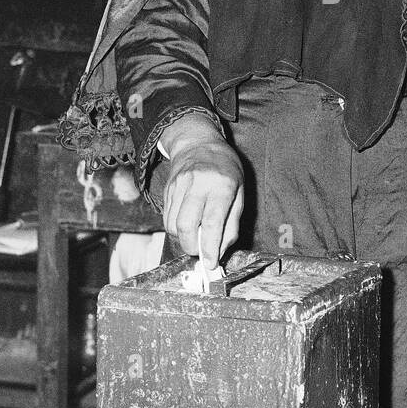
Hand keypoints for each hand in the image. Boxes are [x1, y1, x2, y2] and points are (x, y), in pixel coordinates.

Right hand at [157, 114, 243, 270]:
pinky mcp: (167, 189)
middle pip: (185, 226)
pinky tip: (186, 225)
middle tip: (201, 252)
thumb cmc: (225, 169)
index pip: (211, 222)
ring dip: (182, 240)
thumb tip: (220, 250)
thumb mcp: (240, 192)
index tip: (211, 264)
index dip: (210, 247)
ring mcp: (179, 186)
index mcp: (221, 185)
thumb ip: (232, 223)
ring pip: (172, 225)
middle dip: (192, 247)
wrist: (198, 144)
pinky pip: (166, 218)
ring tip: (194, 237)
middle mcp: (197, 184)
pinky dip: (175, 229)